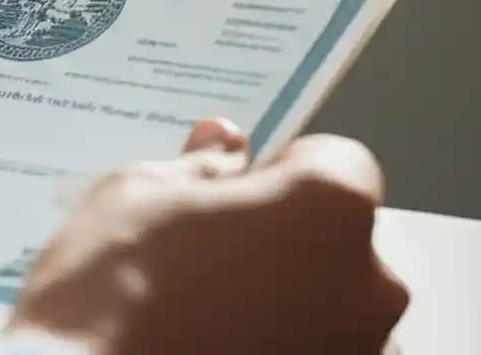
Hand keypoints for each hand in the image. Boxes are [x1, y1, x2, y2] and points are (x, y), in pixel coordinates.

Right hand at [9, 120, 408, 354]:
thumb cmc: (111, 293)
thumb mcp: (136, 194)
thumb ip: (199, 166)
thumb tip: (224, 146)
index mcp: (330, 209)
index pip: (335, 161)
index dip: (277, 170)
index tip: (227, 195)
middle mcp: (368, 286)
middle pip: (337, 239)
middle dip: (281, 239)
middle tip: (201, 255)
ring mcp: (357, 351)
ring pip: (326, 305)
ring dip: (280, 300)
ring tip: (197, 312)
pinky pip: (310, 348)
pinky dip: (273, 345)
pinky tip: (207, 345)